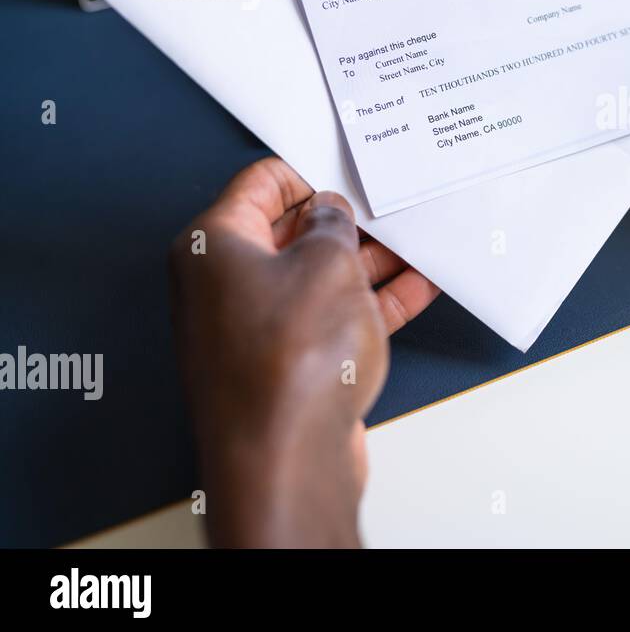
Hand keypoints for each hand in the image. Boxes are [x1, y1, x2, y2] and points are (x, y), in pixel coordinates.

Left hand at [169, 157, 438, 546]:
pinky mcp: (284, 364)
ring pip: (316, 278)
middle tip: (387, 211)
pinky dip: (370, 302)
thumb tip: (331, 217)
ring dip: (366, 263)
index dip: (312, 173)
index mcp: (213, 246)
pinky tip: (413, 290)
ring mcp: (252, 328)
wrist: (285, 459)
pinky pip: (330, 318)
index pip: (261, 183)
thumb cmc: (287, 366)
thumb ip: (333, 226)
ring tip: (413, 247)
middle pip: (291, 233)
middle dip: (345, 223)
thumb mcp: (328, 262)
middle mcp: (222, 286)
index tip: (349, 175)